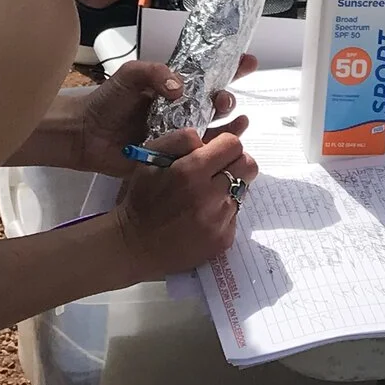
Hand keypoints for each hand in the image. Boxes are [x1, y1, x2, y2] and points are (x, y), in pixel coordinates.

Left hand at [53, 58, 252, 173]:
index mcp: (173, 87)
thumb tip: (181, 88)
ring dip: (229, 124)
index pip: (208, 73)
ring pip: (214, 128)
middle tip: (223, 99)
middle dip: (227, 97)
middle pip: (215, 102)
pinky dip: (215, 149)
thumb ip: (155, 73)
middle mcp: (181, 109)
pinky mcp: (173, 156)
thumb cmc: (107, 101)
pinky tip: (223, 146)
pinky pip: (199, 154)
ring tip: (237, 121)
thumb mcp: (130, 75)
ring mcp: (178, 133)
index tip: (249, 61)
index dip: (230, 66)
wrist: (85, 134)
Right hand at [112, 127, 258, 277]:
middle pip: (248, 166)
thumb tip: (207, 139)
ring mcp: (218, 221)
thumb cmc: (142, 198)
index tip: (214, 151)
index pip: (233, 145)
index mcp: (190, 172)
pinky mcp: (223, 240)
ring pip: (242, 190)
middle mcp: (208, 196)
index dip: (224, 145)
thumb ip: (180, 139)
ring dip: (227, 189)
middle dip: (234, 163)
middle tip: (218, 170)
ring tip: (204, 196)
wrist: (136, 246)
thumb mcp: (149, 158)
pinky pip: (236, 215)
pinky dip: (223, 212)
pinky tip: (203, 216)